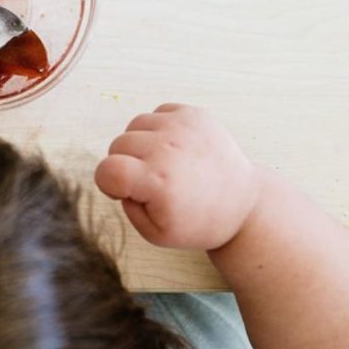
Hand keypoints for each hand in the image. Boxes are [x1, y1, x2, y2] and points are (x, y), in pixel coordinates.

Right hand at [94, 103, 261, 249]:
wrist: (242, 203)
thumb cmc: (198, 222)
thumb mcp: (155, 234)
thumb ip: (126, 206)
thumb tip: (118, 177)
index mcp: (158, 182)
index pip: (106, 170)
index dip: (107, 183)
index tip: (122, 191)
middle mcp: (169, 148)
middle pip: (117, 144)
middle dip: (124, 164)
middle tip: (148, 181)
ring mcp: (183, 127)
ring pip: (134, 125)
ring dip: (140, 144)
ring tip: (162, 163)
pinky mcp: (194, 114)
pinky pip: (156, 114)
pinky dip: (158, 130)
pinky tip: (174, 149)